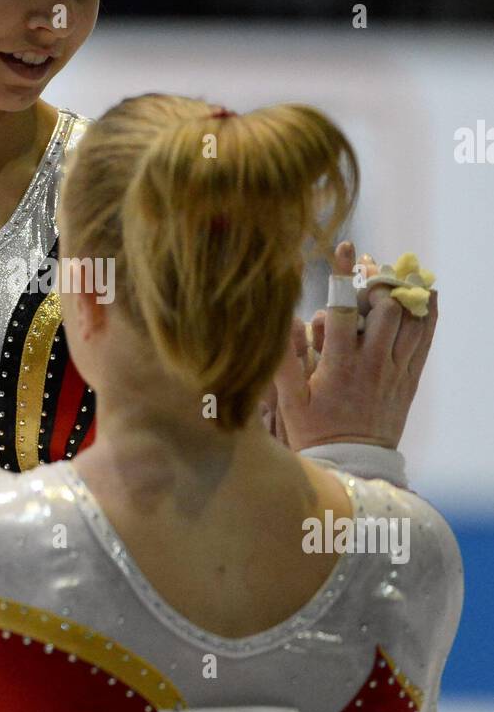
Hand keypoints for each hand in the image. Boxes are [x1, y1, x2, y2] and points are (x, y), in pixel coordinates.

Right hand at [273, 240, 437, 450]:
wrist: (350, 464)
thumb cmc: (314, 430)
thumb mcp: (288, 399)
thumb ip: (283, 357)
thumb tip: (284, 319)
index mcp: (339, 366)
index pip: (344, 309)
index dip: (344, 274)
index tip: (346, 247)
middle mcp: (372, 365)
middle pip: (385, 310)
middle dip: (377, 282)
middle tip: (367, 269)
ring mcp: (394, 372)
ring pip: (410, 322)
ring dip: (403, 294)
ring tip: (392, 277)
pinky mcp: (408, 380)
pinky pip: (425, 342)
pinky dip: (428, 315)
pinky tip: (427, 296)